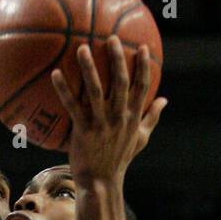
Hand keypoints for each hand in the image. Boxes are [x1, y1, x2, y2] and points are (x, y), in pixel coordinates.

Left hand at [51, 37, 166, 183]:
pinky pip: (72, 106)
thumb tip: (165, 100)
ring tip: (82, 48)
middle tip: (111, 38)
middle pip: (120, 82)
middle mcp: (118, 117)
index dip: (142, 66)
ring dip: (89, 68)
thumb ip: (152, 117)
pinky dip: (63, 89)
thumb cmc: (120, 158)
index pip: (141, 87)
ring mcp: (100, 123)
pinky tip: (55, 73)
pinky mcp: (83, 130)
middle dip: (117, 58)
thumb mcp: (140, 138)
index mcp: (132, 116)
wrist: (102, 181)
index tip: (142, 47)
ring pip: (95, 91)